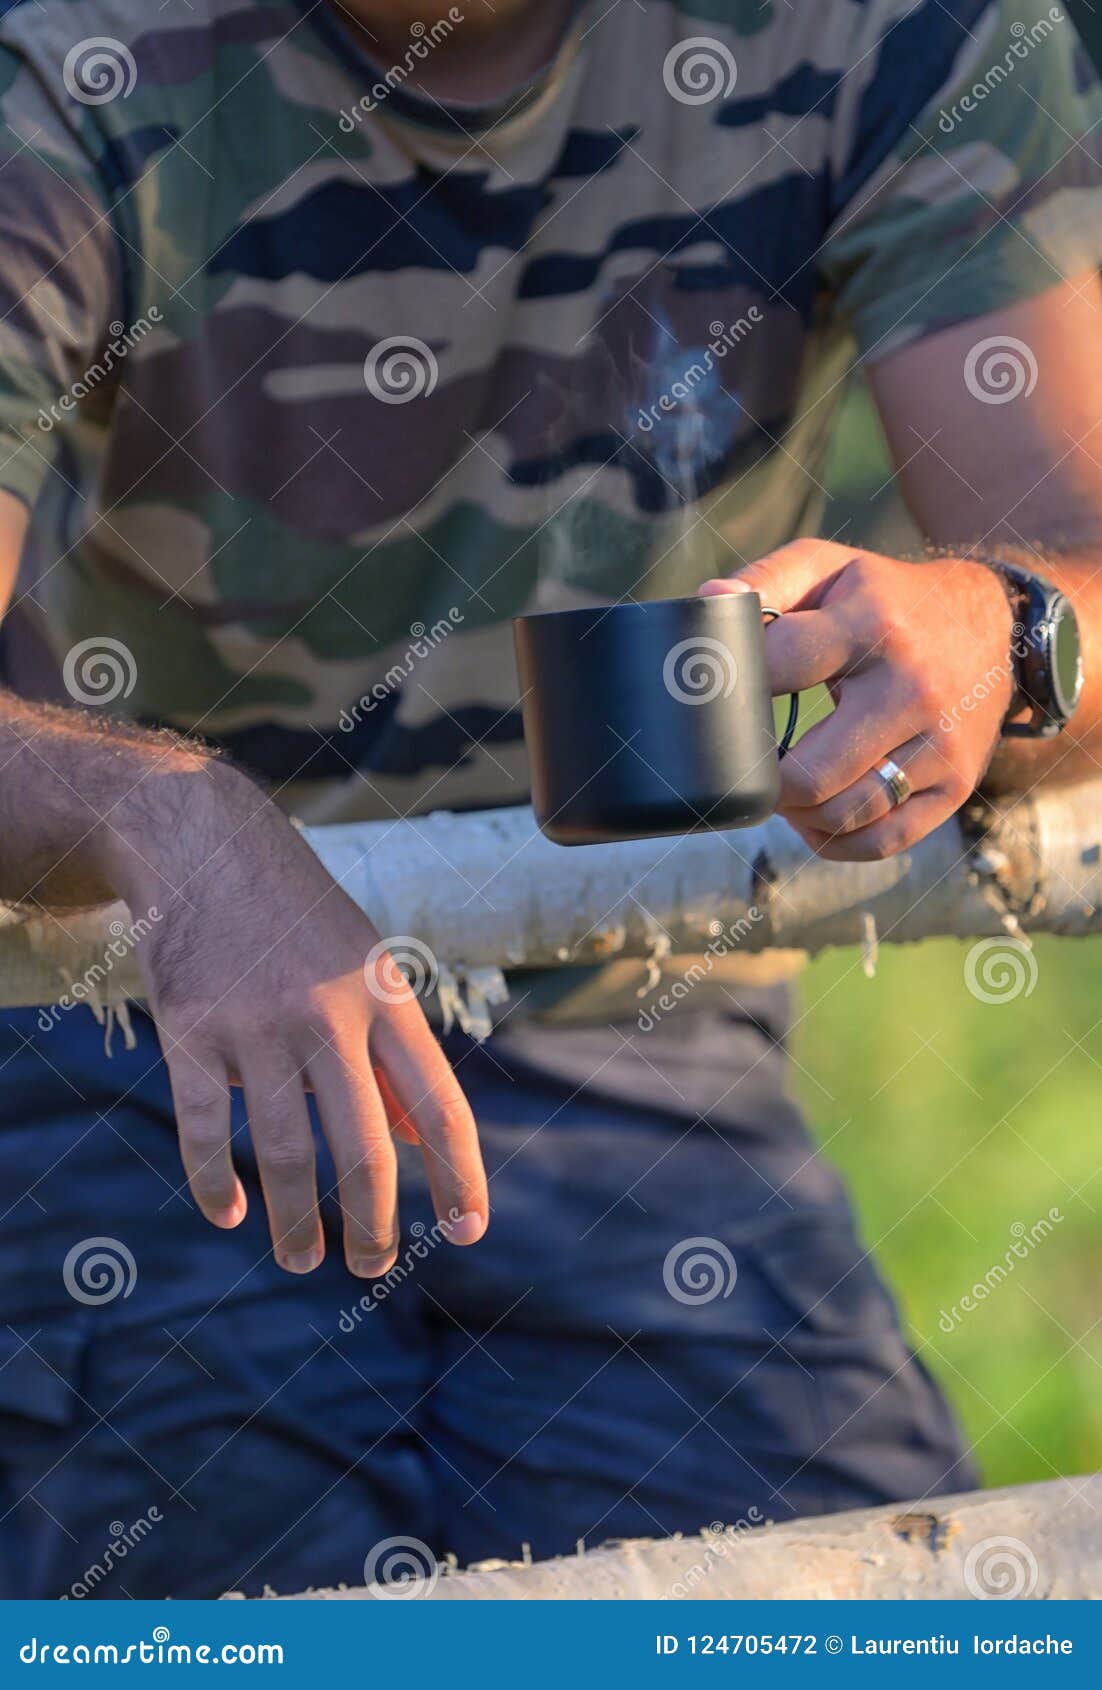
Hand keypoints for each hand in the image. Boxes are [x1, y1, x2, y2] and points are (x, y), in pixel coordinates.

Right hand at [103, 760, 486, 1275]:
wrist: (204, 842)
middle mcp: (328, 1014)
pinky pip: (202, 1127)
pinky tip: (229, 1213)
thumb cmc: (297, 917)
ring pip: (281, 1150)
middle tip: (370, 1267)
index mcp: (385, 998)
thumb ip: (392, 1054)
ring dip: (296, 1221)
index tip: (470, 1228)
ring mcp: (256, 1023)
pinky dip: (215, 1183)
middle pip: (362, 1145)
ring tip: (304, 1259)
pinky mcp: (190, 1029)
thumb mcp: (365, 968)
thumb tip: (419, 1140)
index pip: (439, 1102)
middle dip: (372, 1223)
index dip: (460, 1172)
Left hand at [701, 540, 1015, 859]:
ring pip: (843, 815)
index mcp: (874, 625)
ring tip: (782, 787)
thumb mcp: (831, 569)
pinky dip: (834, 841)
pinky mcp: (956, 786)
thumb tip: (707, 601)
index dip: (735, 690)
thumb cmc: (886, 601)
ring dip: (795, 815)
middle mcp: (913, 689)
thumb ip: (765, 582)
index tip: (723, 700)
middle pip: (809, 775)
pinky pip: (881, 842)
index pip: (779, 667)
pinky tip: (815, 817)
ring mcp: (940, 744)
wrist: (990, 625)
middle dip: (763, 780)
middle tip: (750, 764)